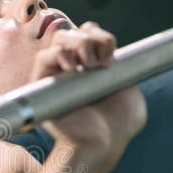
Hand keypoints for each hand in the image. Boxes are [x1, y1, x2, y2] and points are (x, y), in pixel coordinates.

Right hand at [31, 22, 145, 152]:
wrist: (103, 142)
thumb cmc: (118, 124)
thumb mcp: (131, 88)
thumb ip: (124, 67)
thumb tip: (110, 54)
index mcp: (92, 66)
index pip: (89, 32)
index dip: (101, 36)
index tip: (111, 56)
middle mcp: (72, 68)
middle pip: (74, 31)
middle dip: (92, 38)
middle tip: (102, 63)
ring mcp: (56, 75)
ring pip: (59, 38)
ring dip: (79, 44)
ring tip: (89, 66)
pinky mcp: (42, 85)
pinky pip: (43, 57)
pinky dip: (58, 55)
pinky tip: (73, 69)